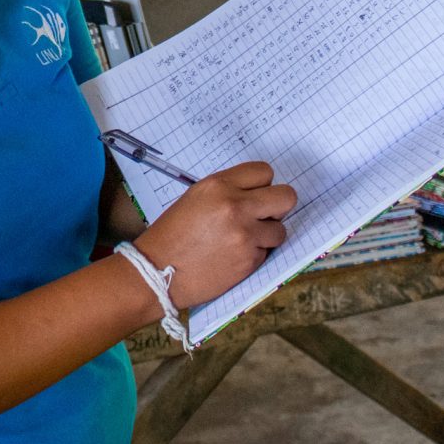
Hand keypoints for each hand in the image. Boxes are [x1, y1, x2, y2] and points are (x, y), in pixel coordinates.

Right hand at [132, 163, 294, 309]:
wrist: (157, 271)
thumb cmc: (172, 234)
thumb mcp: (196, 198)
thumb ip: (228, 191)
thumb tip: (258, 194)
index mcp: (218, 185)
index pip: (264, 172)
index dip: (262, 185)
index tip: (255, 196)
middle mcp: (235, 206)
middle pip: (286, 197)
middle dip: (278, 207)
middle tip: (263, 216)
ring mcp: (245, 235)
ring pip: (280, 229)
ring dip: (267, 235)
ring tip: (243, 240)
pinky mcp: (249, 260)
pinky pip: (267, 252)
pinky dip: (254, 255)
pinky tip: (232, 257)